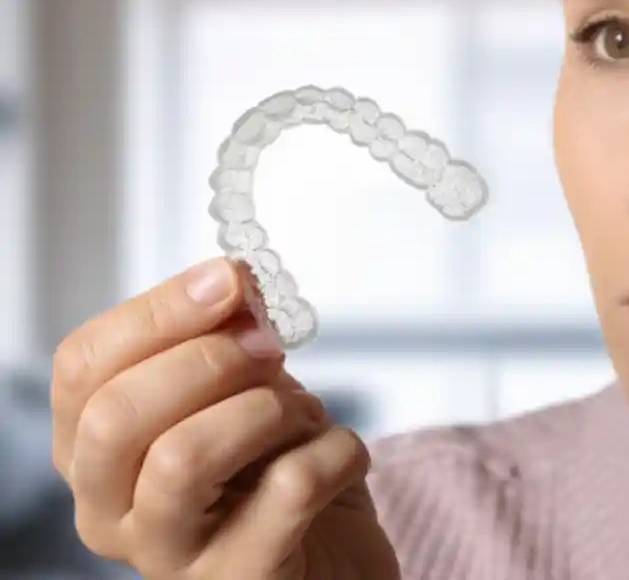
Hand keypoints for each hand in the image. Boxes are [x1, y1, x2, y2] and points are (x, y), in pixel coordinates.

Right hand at [50, 258, 399, 578]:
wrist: (338, 563)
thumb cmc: (280, 474)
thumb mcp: (245, 394)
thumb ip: (226, 342)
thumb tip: (232, 282)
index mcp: (95, 454)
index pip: (82, 367)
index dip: (158, 311)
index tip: (230, 280)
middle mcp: (110, 514)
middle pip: (118, 414)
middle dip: (208, 359)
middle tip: (271, 347)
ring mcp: (170, 559)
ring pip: (183, 458)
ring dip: (265, 409)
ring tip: (303, 414)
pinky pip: (290, 488)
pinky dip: (336, 450)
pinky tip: (343, 455)